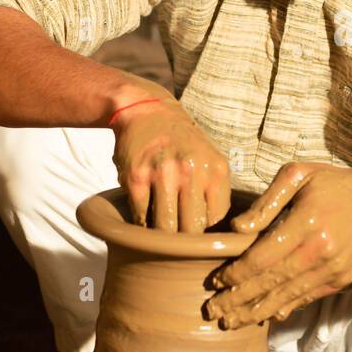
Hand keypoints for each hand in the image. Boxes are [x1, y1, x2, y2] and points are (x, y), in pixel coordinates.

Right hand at [109, 74, 231, 231]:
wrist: (147, 110)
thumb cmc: (184, 143)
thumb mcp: (211, 160)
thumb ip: (215, 192)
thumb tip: (216, 237)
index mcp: (216, 169)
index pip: (216, 221)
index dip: (206, 232)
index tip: (198, 232)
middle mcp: (191, 171)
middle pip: (192, 229)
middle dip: (185, 241)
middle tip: (179, 241)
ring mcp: (162, 174)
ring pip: (165, 228)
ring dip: (162, 236)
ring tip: (162, 233)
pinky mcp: (135, 178)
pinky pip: (141, 217)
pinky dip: (142, 224)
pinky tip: (146, 217)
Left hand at [204, 162, 351, 328]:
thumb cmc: (333, 185)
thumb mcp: (299, 175)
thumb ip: (266, 200)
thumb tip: (238, 228)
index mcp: (306, 222)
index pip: (262, 257)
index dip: (236, 273)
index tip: (216, 280)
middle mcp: (320, 250)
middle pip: (270, 282)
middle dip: (238, 300)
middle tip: (212, 311)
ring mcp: (332, 269)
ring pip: (286, 296)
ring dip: (255, 312)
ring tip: (230, 322)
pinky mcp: (339, 280)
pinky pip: (305, 298)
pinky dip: (282, 309)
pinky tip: (261, 315)